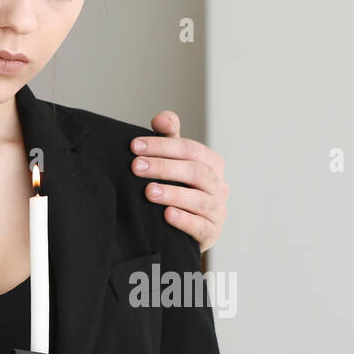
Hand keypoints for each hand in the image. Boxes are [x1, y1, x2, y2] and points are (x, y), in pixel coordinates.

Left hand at [131, 110, 228, 251]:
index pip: (190, 149)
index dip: (163, 146)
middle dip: (164, 168)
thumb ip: (168, 136)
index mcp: (212, 163)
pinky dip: (185, 220)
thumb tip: (161, 119)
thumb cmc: (178, 185)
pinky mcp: (211, 233)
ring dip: (173, 194)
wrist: (182, 226)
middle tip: (136, 167)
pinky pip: (201, 227)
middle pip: (196, 172)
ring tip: (149, 191)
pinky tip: (167, 215)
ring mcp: (217, 210)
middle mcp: (219, 185)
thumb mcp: (173, 159)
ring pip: (200, 200)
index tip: (135, 146)